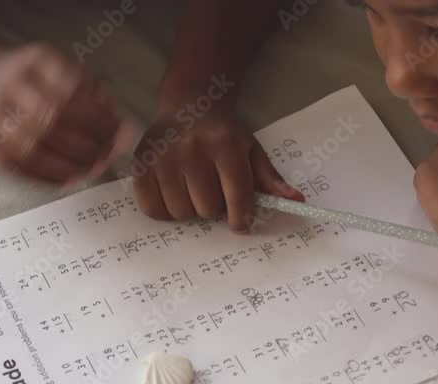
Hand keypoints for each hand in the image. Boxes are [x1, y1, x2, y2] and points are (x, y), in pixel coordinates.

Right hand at [0, 44, 135, 184]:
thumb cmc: (35, 80)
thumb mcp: (64, 72)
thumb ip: (94, 95)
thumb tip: (124, 130)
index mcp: (34, 62)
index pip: (71, 89)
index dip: (98, 114)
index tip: (120, 129)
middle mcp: (7, 86)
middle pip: (51, 119)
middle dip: (88, 142)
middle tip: (110, 154)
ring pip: (33, 147)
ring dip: (71, 164)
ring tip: (95, 168)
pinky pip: (19, 167)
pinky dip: (50, 177)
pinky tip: (73, 178)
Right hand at [131, 110, 303, 232]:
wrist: (189, 105)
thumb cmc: (223, 133)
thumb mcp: (250, 149)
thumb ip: (270, 178)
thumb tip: (296, 201)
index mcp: (224, 144)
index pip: (237, 195)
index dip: (241, 217)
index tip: (240, 223)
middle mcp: (192, 149)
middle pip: (207, 208)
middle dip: (214, 207)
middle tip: (212, 191)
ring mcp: (163, 158)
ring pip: (181, 212)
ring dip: (190, 209)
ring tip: (192, 189)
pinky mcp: (141, 166)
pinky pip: (153, 210)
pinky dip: (164, 211)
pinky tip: (173, 193)